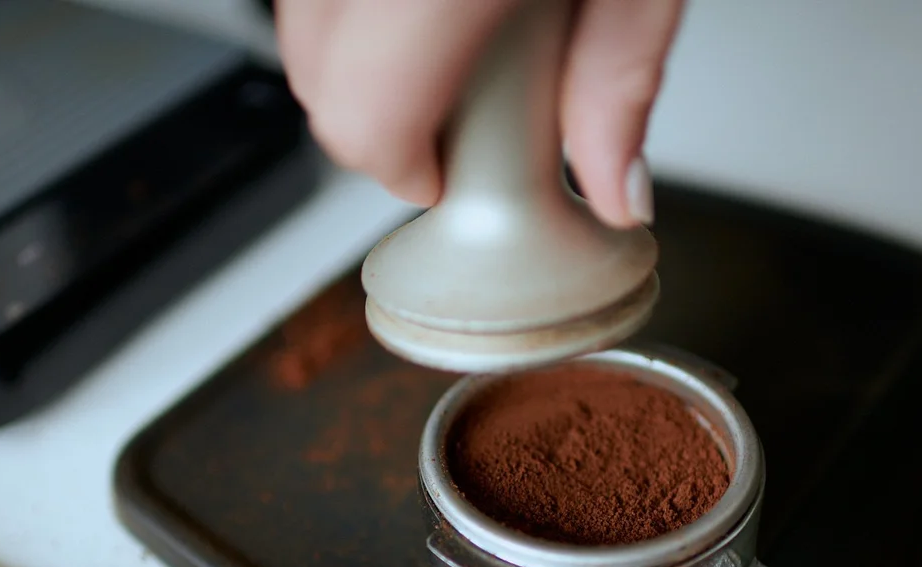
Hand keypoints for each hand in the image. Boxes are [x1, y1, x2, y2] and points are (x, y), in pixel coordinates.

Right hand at [274, 0, 683, 226]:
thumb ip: (618, 78)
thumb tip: (612, 193)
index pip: (365, 119)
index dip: (408, 173)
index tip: (452, 182)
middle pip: (320, 82)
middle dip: (384, 127)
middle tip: (469, 120)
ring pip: (302, 30)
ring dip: (365, 66)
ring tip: (458, 40)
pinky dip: (357, 15)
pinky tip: (436, 2)